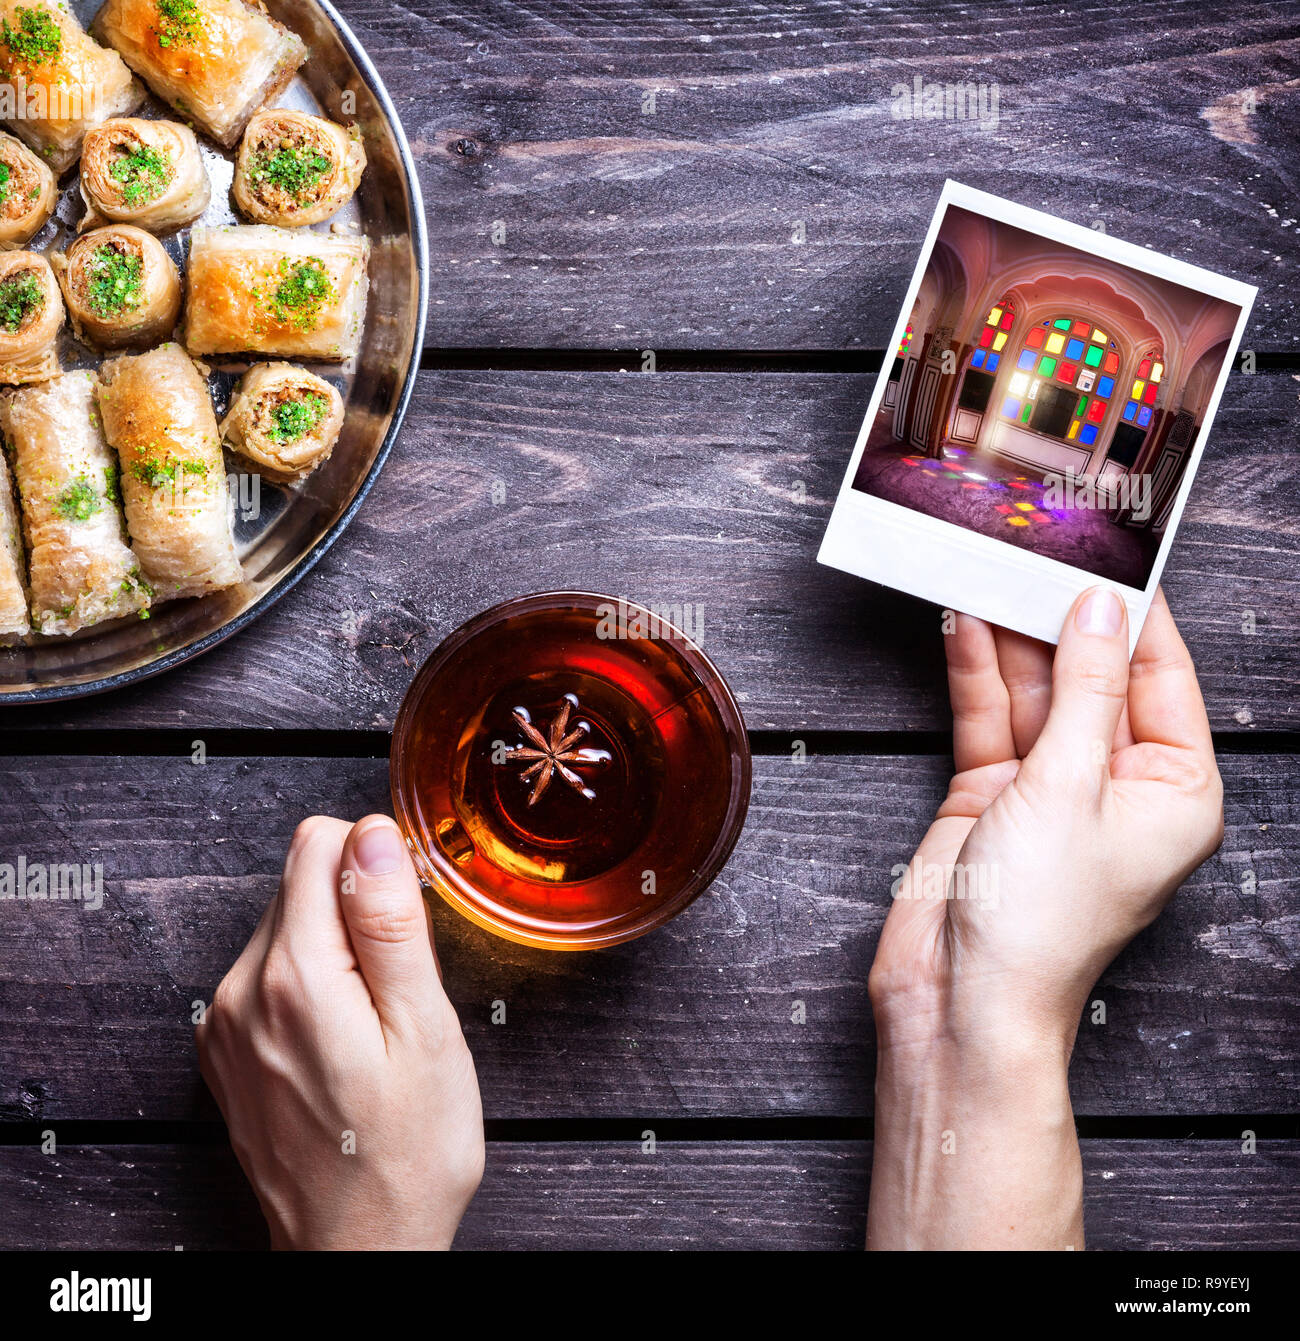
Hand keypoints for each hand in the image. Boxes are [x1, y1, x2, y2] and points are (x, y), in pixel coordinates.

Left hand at [196, 814, 483, 1249]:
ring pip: (287, 926)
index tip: (407, 918)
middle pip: (300, 881)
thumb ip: (391, 924)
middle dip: (357, 908)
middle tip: (399, 987)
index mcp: (296, 977)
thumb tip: (374, 835)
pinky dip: (310, 983)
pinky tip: (343, 1040)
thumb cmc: (407, 1154)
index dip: (377, 862)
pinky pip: (268, 974)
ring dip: (336, 948)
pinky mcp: (225, 1049)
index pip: (318, 842)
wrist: (356, 1252)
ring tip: (374, 1022)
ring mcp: (225, 1024)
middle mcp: (242, 992)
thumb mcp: (424, 1031)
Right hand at [866, 587, 1222, 1248]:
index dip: (1135, 613)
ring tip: (988, 569)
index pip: (1159, 676)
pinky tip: (963, 624)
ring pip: (1034, 689)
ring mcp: (1049, 784)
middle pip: (1090, 675)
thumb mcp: (1071, 788)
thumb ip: (1083, 691)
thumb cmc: (1038, 924)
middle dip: (1059, 616)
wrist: (957, 995)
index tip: (1110, 551)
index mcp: (1172, 789)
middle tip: (1031, 549)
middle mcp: (1114, 781)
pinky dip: (974, 671)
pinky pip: (988, 714)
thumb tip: (1098, 611)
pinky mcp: (990, 790)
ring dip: (1010, 635)